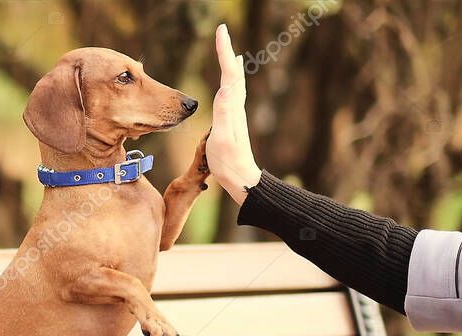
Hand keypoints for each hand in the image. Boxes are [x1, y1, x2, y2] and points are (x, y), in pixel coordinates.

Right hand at [208, 24, 261, 204]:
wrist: (241, 178)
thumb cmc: (229, 162)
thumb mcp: (222, 138)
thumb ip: (224, 113)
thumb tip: (225, 88)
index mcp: (232, 108)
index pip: (229, 73)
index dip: (224, 51)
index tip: (221, 31)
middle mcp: (236, 107)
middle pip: (233, 73)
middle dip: (226, 52)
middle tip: (222, 32)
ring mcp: (235, 114)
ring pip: (234, 82)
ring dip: (230, 64)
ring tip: (229, 52)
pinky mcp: (232, 121)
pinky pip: (232, 93)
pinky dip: (231, 81)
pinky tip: (231, 83)